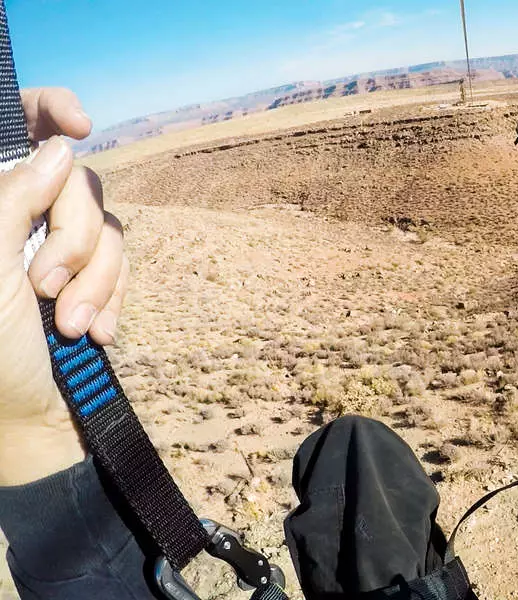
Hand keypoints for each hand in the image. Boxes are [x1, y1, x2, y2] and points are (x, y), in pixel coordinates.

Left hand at [0, 88, 128, 484]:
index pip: (11, 134)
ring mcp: (50, 249)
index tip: (81, 122)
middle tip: (45, 288)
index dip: (43, 110)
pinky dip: (113, 296)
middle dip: (71, 237)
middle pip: (70, 180)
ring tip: (73, 327)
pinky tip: (96, 333)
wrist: (33, 429)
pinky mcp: (87, 277)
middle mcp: (13, 222)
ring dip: (96, 279)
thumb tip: (58, 148)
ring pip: (103, 222)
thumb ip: (11, 201)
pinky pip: (121, 259)